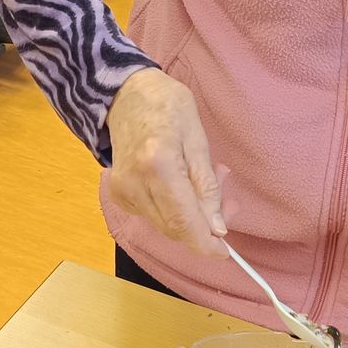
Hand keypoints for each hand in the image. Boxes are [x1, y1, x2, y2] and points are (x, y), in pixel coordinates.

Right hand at [103, 66, 225, 257]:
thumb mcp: (197, 138)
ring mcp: (123, 191)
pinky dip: (173, 209)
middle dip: (204, 225)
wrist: (124, 96)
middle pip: (175, 228)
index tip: (225, 251)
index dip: (206, 243)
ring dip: (191, 215)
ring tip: (205, 184)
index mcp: (158, 164)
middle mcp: (135, 184)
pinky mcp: (119, 195)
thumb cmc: (167, 106)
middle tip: (227, 202)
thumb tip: (217, 228)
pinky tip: (182, 185)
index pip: (184, 222)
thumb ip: (207, 186)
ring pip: (165, 225)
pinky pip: (154, 215)